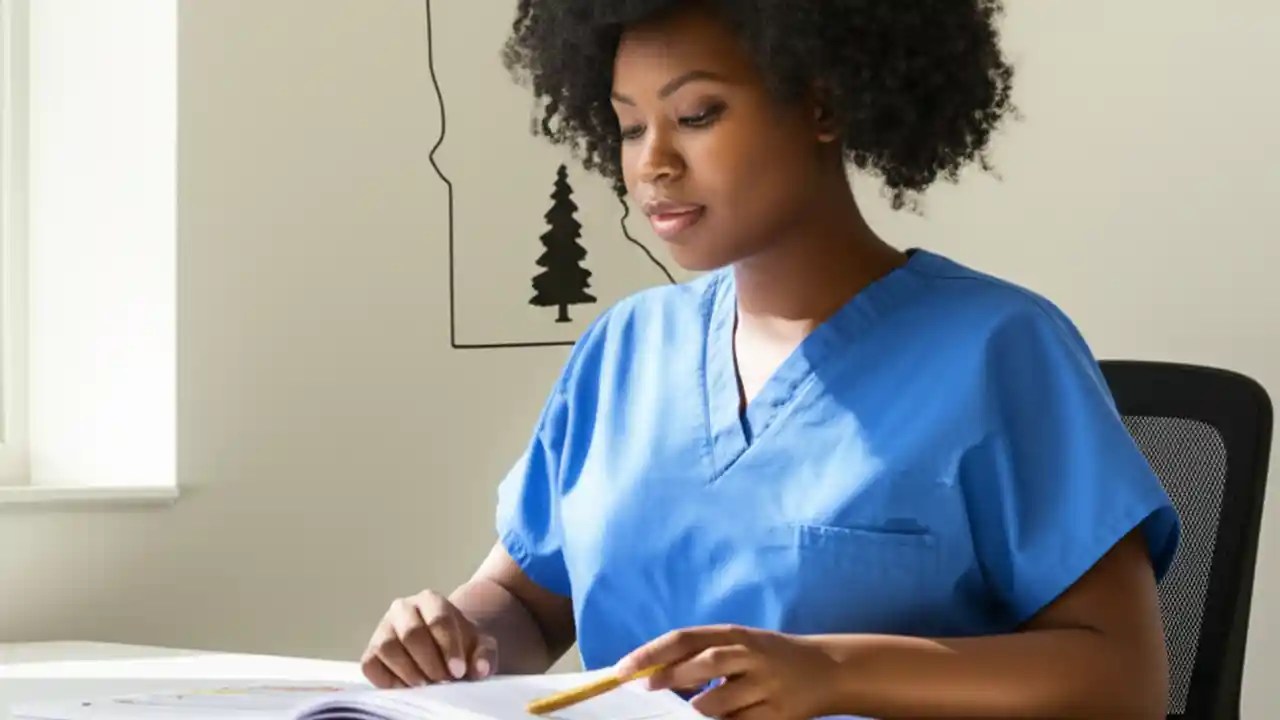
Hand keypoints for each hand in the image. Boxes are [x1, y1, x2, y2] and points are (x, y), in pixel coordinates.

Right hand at [360, 589, 497, 687]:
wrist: (440, 648)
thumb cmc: (459, 644)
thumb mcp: (480, 645)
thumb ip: (485, 654)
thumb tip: (480, 669)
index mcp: (431, 600)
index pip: (438, 619)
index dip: (448, 647)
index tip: (459, 671)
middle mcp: (402, 608)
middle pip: (411, 633)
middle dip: (429, 661)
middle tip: (443, 680)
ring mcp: (383, 628)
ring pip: (387, 647)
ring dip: (408, 671)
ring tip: (426, 685)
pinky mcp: (370, 651)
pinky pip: (370, 665)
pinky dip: (388, 680)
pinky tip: (407, 687)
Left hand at [615, 625, 841, 718]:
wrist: (826, 669)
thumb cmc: (767, 657)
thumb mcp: (737, 645)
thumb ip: (699, 656)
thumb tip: (651, 675)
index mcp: (734, 633)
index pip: (684, 638)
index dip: (651, 653)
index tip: (622, 670)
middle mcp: (750, 654)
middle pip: (705, 662)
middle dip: (672, 677)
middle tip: (648, 688)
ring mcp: (766, 684)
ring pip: (720, 701)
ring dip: (698, 709)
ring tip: (693, 710)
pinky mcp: (779, 714)